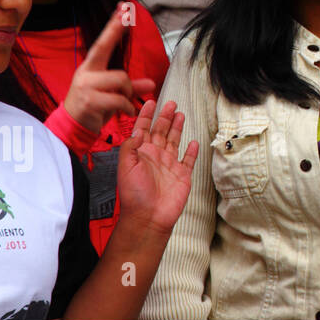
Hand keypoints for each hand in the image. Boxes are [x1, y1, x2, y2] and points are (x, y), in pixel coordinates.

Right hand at [61, 12, 154, 134]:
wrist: (70, 127)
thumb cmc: (92, 107)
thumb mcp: (111, 94)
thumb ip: (130, 87)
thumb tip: (150, 83)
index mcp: (90, 67)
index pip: (104, 43)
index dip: (114, 26)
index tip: (123, 8)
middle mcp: (86, 74)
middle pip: (119, 69)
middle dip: (126, 77)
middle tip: (128, 54)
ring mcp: (86, 87)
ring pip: (121, 82)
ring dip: (127, 95)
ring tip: (122, 104)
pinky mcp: (90, 101)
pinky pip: (119, 100)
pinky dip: (126, 107)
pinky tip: (124, 112)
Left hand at [117, 98, 198, 237]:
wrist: (149, 217)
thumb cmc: (134, 195)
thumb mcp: (126, 167)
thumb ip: (131, 147)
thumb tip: (138, 129)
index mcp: (141, 154)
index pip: (143, 129)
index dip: (146, 115)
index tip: (150, 102)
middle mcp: (156, 157)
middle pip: (161, 131)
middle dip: (165, 117)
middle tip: (171, 103)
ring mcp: (170, 166)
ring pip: (174, 141)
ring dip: (177, 128)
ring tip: (181, 114)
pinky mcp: (182, 176)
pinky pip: (188, 160)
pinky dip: (191, 151)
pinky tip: (193, 142)